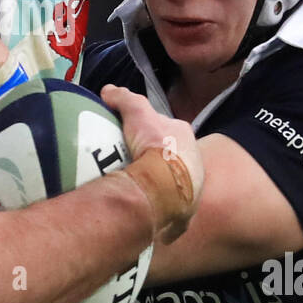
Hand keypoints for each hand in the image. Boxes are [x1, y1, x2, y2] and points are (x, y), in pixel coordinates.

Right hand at [100, 85, 203, 243]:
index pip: (166, 128)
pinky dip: (153, 203)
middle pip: (169, 155)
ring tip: (130, 186)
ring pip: (169, 181)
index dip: (150, 129)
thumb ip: (124, 98)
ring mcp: (190, 187)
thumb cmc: (156, 146)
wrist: (165, 188)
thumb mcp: (137, 112)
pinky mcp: (183, 211)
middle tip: (129, 162)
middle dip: (154, 158)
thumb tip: (108, 91)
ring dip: (155, 183)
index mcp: (185, 136)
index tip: (132, 134)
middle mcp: (194, 161)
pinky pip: (165, 205)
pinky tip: (138, 205)